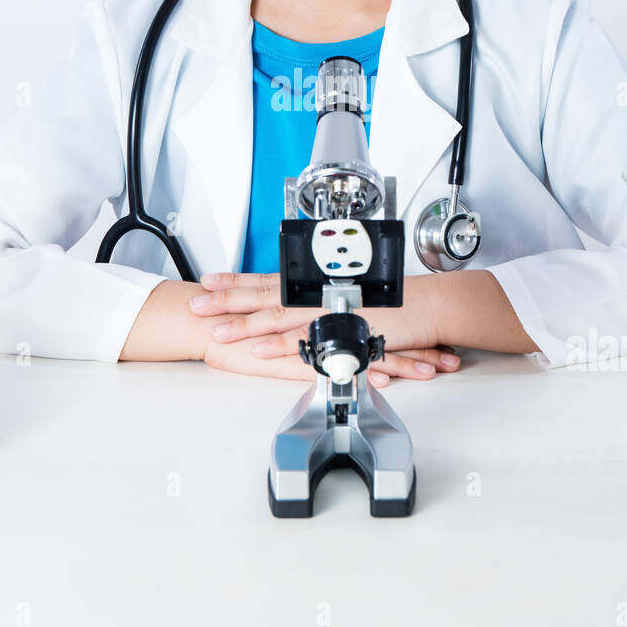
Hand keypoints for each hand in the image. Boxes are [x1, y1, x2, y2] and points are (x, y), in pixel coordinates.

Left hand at [188, 270, 461, 385]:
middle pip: (264, 295)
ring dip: (244, 323)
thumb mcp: (354, 295)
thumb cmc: (397, 301)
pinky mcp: (339, 331)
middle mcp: (318, 293)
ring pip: (277, 316)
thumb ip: (324, 301)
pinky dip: (277, 343)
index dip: (237, 279)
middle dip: (228, 299)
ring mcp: (327, 311)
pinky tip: (256, 348)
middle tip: (197, 303)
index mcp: (318, 284)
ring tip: (216, 329)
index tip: (210, 279)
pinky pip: (303, 338)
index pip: (269, 279)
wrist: (430, 307)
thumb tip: (300, 306)